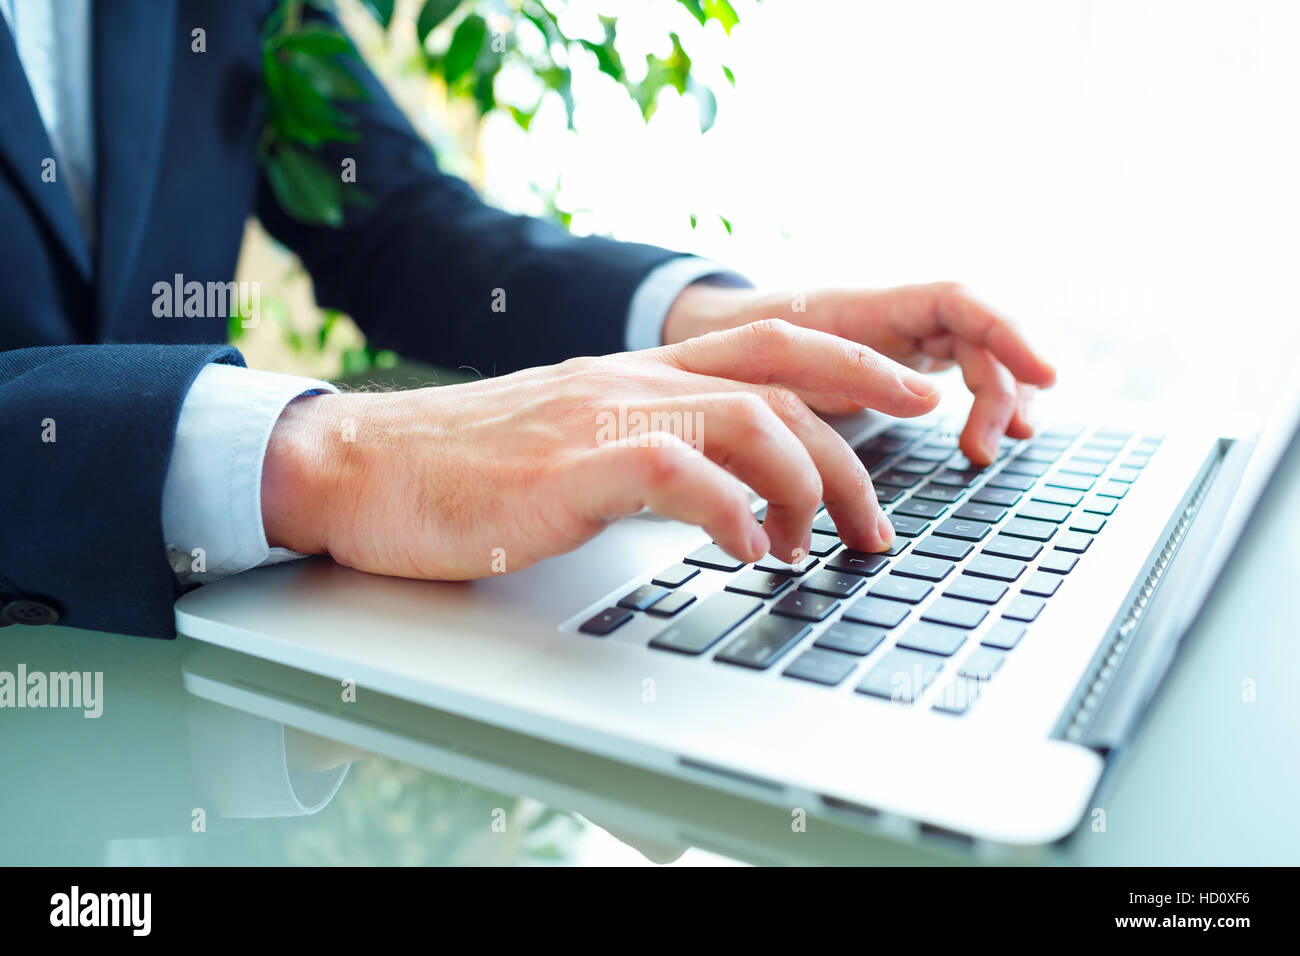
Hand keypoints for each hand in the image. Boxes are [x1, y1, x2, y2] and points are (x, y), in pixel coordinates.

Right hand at [261, 321, 940, 576]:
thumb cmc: (469, 469)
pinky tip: (748, 553)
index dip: (854, 367)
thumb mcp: (576, 446)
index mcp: (639, 374)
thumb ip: (649, 451)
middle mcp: (633, 380)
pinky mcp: (571, 465)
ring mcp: (603, 416)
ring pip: (748, 421)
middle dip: (857, 448)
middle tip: (882, 523)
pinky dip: (731, 513)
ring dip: (805, 487)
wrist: (364, 468)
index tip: (913, 399)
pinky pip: (678, 472)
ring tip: (813, 548)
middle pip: (782, 382)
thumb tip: (723, 496)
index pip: (772, 346)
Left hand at [664, 281, 1055, 464]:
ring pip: (975, 362)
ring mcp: (906, 337)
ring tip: (988, 450)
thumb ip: (834, 374)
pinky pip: (959, 379)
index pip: (958, 302)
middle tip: (985, 450)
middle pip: (978, 338)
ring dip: (994, 403)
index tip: (1045, 377)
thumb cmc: (742, 346)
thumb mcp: (776, 362)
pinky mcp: (902, 365)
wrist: (716, 345)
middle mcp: (899, 314)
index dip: (1007, 335)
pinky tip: (981, 442)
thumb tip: (919, 398)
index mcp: (871, 304)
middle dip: (997, 390)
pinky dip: (976, 409)